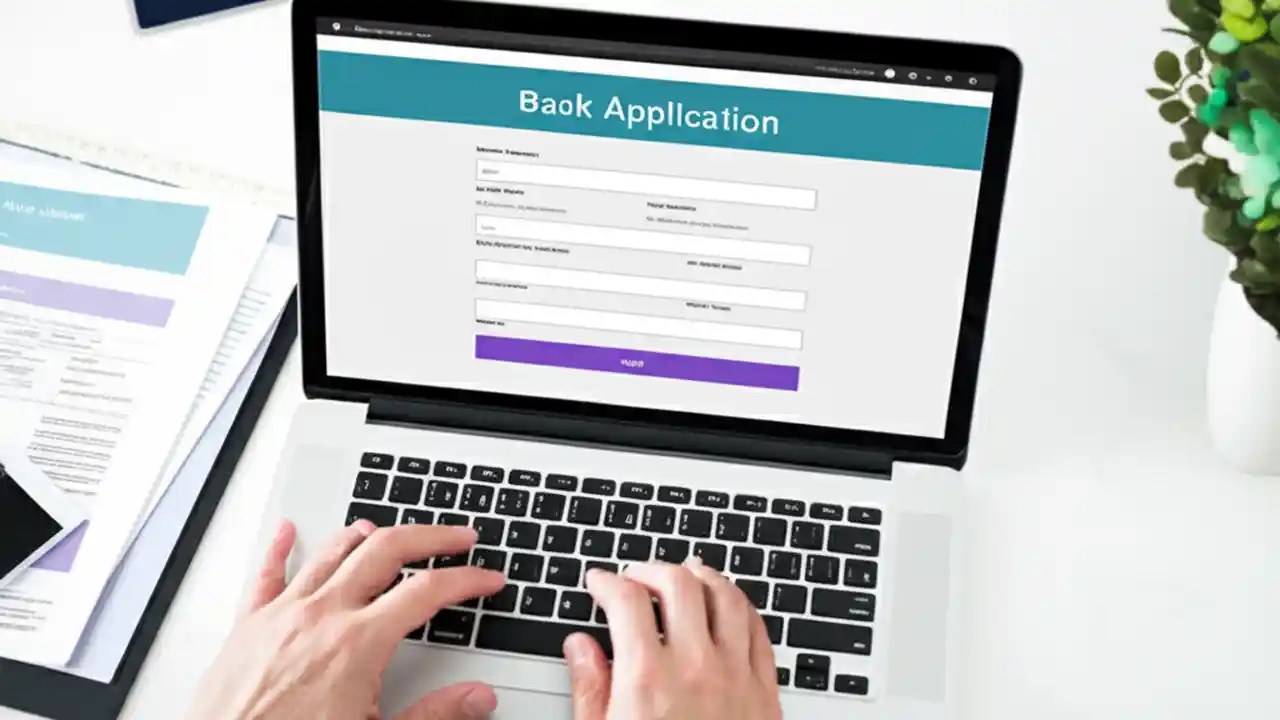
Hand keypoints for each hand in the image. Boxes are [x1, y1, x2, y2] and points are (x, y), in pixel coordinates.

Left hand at [188, 520, 504, 719]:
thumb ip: (434, 715)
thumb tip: (477, 698)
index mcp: (358, 644)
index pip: (427, 591)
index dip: (466, 579)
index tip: (486, 578)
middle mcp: (321, 617)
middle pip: (384, 551)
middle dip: (428, 537)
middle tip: (456, 538)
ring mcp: (282, 615)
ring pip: (331, 553)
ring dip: (365, 536)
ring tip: (388, 530)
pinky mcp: (248, 626)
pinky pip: (268, 573)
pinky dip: (281, 547)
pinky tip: (289, 531)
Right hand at [563, 558, 781, 719]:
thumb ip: (590, 691)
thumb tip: (580, 648)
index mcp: (648, 681)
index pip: (626, 600)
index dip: (607, 581)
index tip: (599, 582)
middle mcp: (696, 668)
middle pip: (678, 584)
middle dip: (651, 570)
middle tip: (635, 577)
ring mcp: (737, 676)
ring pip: (726, 596)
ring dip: (702, 576)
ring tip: (685, 574)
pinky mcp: (765, 692)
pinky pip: (758, 629)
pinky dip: (740, 605)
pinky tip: (727, 604)